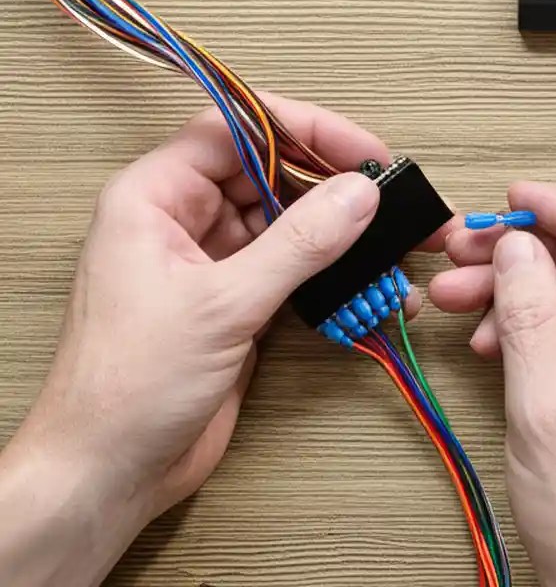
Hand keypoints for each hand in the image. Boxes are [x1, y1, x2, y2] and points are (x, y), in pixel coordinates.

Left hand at [0, 94, 408, 585]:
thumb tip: (358, 193)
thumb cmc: (130, 384)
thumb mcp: (223, 304)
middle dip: (336, 187)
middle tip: (396, 201)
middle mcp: (182, 222)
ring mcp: (213, 265)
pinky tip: (375, 289)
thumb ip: (299, 244)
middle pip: (271, 176)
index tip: (363, 152)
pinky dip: (336, 278)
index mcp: (154, 198)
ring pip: (290, 226)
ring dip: (344, 238)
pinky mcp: (237, 305)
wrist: (110, 471)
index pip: (237, 131)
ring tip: (398, 248)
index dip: (304, 130)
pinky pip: (296, 273)